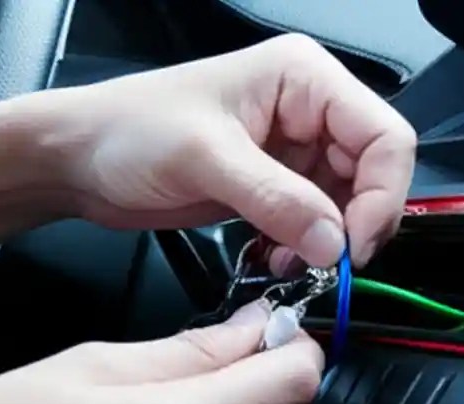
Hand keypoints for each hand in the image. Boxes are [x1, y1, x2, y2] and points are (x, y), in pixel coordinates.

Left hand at [53, 33, 416, 272]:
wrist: (79, 161)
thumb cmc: (127, 131)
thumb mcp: (205, 160)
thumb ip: (277, 199)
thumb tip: (335, 241)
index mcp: (303, 78)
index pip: (384, 136)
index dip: (381, 195)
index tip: (353, 246)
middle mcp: (307, 110)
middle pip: (373, 174)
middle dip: (355, 225)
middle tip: (328, 265)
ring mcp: (291, 150)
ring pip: (347, 205)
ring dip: (328, 243)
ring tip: (290, 263)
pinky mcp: (272, 186)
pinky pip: (314, 223)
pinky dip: (304, 248)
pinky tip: (274, 257)